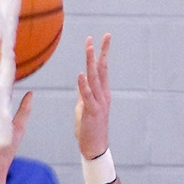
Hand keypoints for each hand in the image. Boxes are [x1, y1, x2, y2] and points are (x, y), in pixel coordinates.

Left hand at [73, 34, 111, 160]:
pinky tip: (80, 74)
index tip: (100, 39)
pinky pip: (87, 96)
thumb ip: (84, 93)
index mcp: (102, 93)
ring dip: (91, 62)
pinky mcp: (92, 112)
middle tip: (102, 36)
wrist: (94, 147)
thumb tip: (81, 80)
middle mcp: (103, 95)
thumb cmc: (89, 128)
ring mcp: (99, 103)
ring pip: (95, 79)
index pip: (102, 69)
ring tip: (89, 47)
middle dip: (101, 52)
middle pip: (102, 70)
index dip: (101, 53)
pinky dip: (83, 85)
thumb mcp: (85, 106)